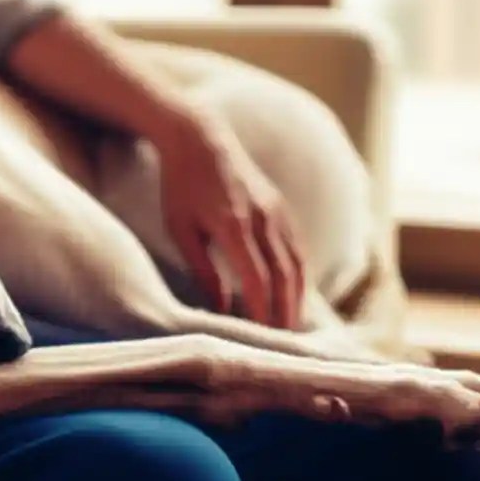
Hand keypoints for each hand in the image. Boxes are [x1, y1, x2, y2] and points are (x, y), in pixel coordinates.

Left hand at [149, 104, 304, 328]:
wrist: (199, 137)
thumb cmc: (181, 186)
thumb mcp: (181, 229)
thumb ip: (202, 270)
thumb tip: (222, 308)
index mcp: (233, 226)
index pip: (257, 279)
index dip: (263, 310)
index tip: (263, 338)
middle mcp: (262, 219)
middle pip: (284, 275)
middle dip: (286, 311)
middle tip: (283, 342)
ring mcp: (276, 211)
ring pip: (297, 262)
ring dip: (297, 296)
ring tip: (291, 324)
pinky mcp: (280, 206)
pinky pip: (297, 246)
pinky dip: (299, 272)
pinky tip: (294, 291)